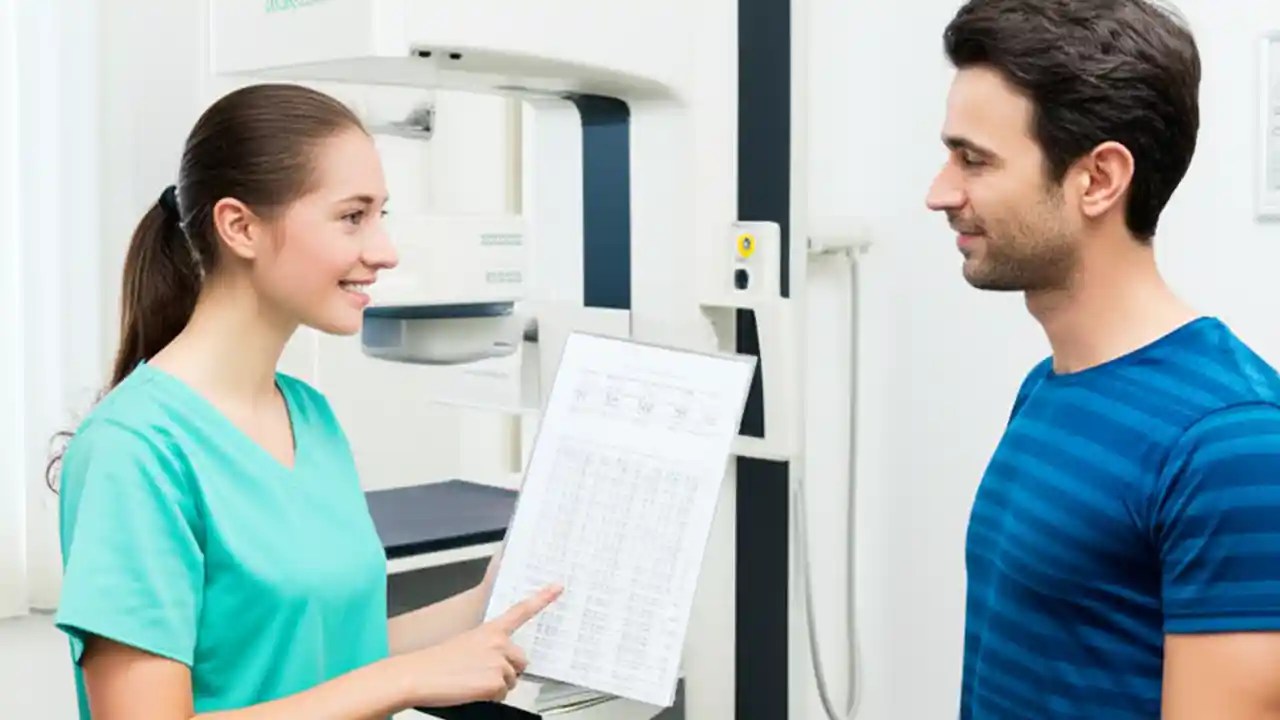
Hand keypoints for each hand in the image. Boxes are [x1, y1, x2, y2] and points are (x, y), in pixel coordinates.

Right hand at [396, 584, 562, 707]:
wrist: (418, 675)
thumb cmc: (438, 662)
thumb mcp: (467, 645)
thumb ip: (490, 648)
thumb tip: (502, 662)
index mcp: (491, 630)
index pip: (522, 610)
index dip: (543, 598)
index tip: (558, 587)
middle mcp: (498, 642)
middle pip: (521, 661)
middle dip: (507, 671)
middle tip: (481, 673)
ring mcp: (499, 661)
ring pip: (511, 681)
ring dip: (495, 685)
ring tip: (470, 680)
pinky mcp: (495, 681)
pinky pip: (501, 694)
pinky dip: (488, 697)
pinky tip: (470, 689)